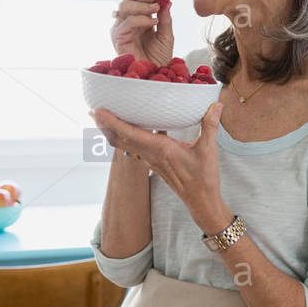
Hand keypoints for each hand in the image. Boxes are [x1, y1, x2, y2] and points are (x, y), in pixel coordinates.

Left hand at [89, 102, 227, 227]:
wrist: (201, 201)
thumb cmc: (203, 179)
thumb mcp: (208, 150)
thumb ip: (210, 126)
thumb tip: (215, 105)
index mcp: (160, 149)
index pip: (130, 133)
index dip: (112, 122)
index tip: (98, 111)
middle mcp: (151, 155)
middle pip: (120, 139)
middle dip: (105, 125)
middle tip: (92, 111)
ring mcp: (151, 161)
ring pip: (125, 145)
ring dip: (113, 132)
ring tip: (103, 120)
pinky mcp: (155, 163)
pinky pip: (135, 149)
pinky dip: (127, 138)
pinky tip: (131, 130)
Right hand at [110, 0, 173, 67]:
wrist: (156, 73)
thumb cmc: (159, 57)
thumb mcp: (166, 35)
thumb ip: (165, 18)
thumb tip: (167, 0)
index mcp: (138, 19)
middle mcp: (127, 22)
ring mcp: (121, 29)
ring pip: (124, 7)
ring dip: (142, 6)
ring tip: (156, 10)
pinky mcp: (118, 38)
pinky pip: (126, 22)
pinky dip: (141, 19)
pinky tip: (153, 23)